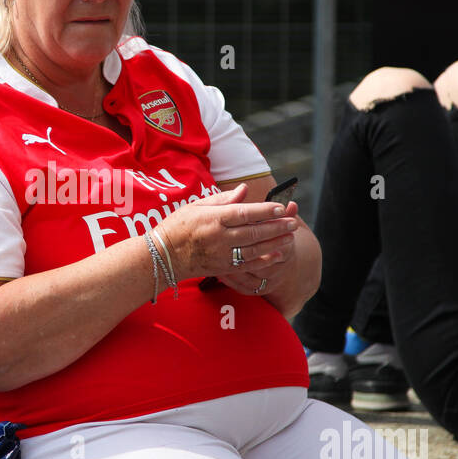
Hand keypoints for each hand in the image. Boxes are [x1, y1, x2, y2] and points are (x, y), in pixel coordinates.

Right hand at [154, 184, 298, 281]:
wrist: (163, 256)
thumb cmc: (178, 226)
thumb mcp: (196, 206)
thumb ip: (222, 199)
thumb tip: (244, 190)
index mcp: (213, 219)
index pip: (244, 213)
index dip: (264, 211)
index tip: (280, 207)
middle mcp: (219, 237)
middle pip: (254, 232)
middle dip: (276, 227)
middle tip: (293, 222)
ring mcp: (222, 254)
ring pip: (255, 249)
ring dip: (275, 243)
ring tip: (290, 237)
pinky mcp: (223, 268)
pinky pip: (248, 264)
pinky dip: (265, 260)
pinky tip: (277, 255)